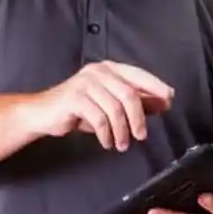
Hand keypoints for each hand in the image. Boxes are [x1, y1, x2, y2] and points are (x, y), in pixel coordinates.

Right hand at [26, 61, 173, 150]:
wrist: (43, 113)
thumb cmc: (79, 110)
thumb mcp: (110, 105)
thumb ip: (135, 102)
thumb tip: (163, 102)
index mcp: (109, 69)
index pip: (138, 75)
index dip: (156, 87)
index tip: (168, 101)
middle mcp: (98, 72)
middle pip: (129, 94)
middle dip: (139, 118)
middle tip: (141, 136)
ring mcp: (85, 83)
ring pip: (115, 109)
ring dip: (122, 131)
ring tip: (122, 144)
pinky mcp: (74, 98)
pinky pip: (99, 119)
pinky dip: (107, 134)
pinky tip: (107, 142)